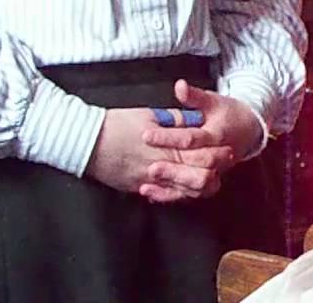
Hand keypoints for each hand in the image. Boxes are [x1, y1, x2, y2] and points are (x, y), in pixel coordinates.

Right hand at [85, 107, 233, 203]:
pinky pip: (163, 197)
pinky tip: (182, 187)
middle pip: (200, 178)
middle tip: (223, 165)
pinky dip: (176, 194)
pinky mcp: (136, 188)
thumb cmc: (117, 124)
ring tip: (208, 177)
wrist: (85, 141)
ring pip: (185, 192)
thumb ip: (176, 120)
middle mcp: (161, 167)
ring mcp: (149, 181)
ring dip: (199, 186)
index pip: (203, 156)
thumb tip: (195, 120)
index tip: (227, 150)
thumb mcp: (151, 115)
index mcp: (168, 147)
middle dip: (215, 172)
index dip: (218, 155)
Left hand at [140, 79, 262, 200]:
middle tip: (150, 164)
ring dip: (173, 183)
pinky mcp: (208, 181)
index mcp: (218, 135)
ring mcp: (216, 171)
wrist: (249, 130)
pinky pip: (190, 193)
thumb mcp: (213, 101)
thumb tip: (179, 86)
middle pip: (197, 166)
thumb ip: (195, 96)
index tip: (146, 135)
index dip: (168, 137)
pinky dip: (170, 194)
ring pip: (197, 184)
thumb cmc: (228, 114)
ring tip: (149, 179)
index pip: (192, 139)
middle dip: (173, 167)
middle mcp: (220, 156)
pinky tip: (150, 191)